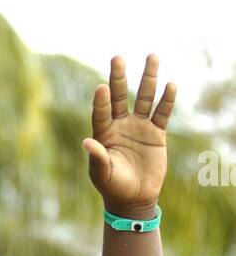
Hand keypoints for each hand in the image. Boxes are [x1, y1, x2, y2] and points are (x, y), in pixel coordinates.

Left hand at [82, 54, 175, 214]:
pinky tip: (170, 85)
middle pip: (120, 96)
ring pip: (144, 98)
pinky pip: (162, 114)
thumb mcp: (102, 173)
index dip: (101, 101)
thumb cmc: (112, 186)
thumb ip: (97, 157)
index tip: (101, 87)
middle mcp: (120, 125)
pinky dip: (167, 100)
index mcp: (103, 133)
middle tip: (117, 57)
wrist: (133, 198)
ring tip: (152, 57)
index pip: (101, 113)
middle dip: (119, 78)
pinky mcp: (156, 134)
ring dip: (148, 78)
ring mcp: (139, 127)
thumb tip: (86, 142)